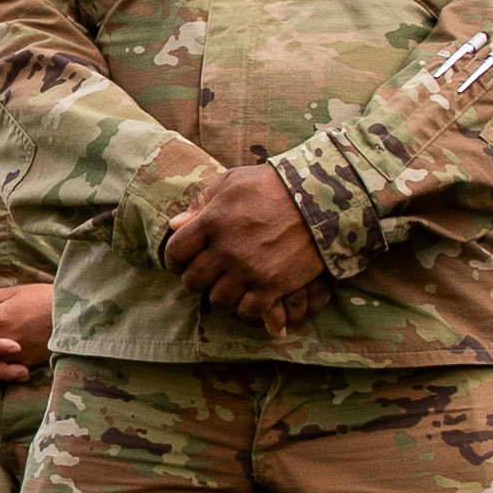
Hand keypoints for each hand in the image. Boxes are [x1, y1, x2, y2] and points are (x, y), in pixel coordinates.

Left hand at [165, 163, 325, 322]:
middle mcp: (225, 249)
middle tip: (208, 274)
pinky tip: (250, 297)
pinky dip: (244, 308)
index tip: (183, 261)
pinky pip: (246, 310)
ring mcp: (248, 270)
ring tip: (230, 285)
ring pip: (218, 299)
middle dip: (196, 279)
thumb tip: (175, 225)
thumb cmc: (272, 185)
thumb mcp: (232, 182)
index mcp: (211, 222)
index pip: (175, 252)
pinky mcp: (272, 285)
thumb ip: (201, 203)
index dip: (175, 260)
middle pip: (194, 281)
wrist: (318, 199)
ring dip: (221, 294)